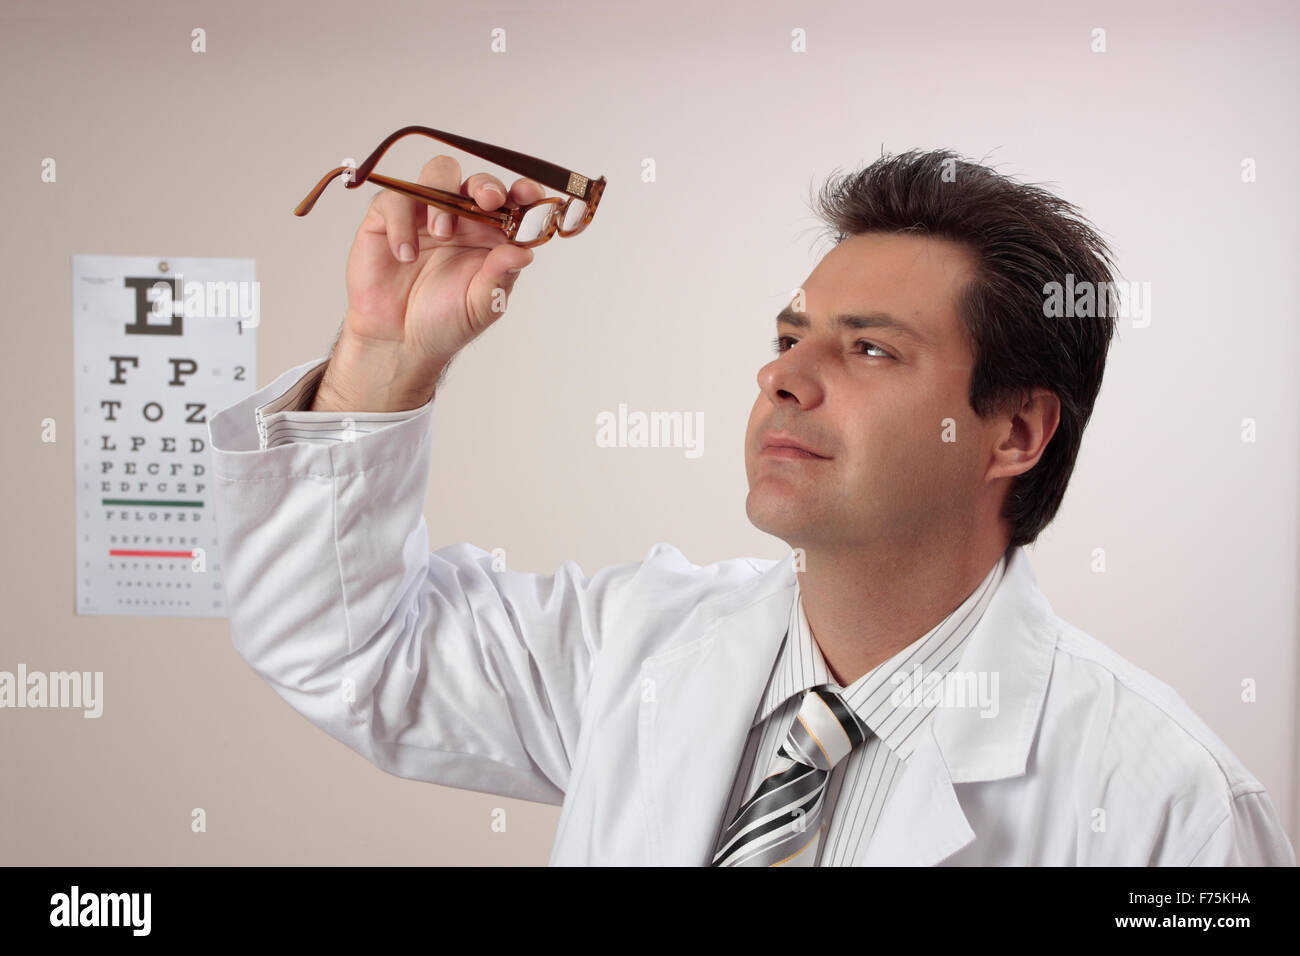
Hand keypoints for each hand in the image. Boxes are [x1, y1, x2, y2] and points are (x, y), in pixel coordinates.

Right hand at [312, 154, 542, 410]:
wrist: (400, 342)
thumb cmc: (445, 322)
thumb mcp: (481, 305)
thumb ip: (500, 276)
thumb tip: (524, 252)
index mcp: (492, 236)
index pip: (513, 203)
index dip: (523, 193)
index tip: (528, 194)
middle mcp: (462, 219)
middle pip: (477, 181)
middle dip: (486, 185)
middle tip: (487, 201)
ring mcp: (425, 214)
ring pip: (439, 173)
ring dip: (444, 196)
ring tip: (440, 234)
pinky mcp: (388, 219)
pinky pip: (395, 199)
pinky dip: (401, 222)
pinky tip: (406, 255)